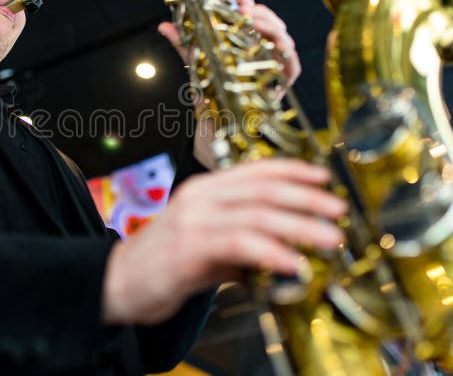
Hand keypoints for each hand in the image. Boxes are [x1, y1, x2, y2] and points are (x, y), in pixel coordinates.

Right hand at [101, 159, 345, 324]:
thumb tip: (285, 256)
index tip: (323, 175)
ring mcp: (193, 220)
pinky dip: (272, 252)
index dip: (292, 169)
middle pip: (263, 189)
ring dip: (300, 225)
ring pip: (258, 213)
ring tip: (329, 239)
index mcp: (204, 190)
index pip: (255, 171)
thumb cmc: (161, 265)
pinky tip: (293, 264)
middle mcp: (200, 197)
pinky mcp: (189, 247)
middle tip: (337, 210)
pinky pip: (240, 243)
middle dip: (306, 197)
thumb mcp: (206, 247)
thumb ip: (242, 246)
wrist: (114, 284)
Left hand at [158, 0, 300, 167]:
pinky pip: (292, 68)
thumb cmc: (208, 101)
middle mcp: (262, 57)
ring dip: (273, 27)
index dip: (250, 5)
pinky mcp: (280, 89)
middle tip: (244, 7)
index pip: (255, 20)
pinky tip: (276, 45)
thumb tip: (164, 24)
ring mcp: (273, 72)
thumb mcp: (197, 67)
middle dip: (261, 13)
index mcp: (246, 47)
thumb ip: (185, 45)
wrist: (213, 137)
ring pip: (285, 41)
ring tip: (254, 21)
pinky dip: (287, 55)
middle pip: (273, 26)